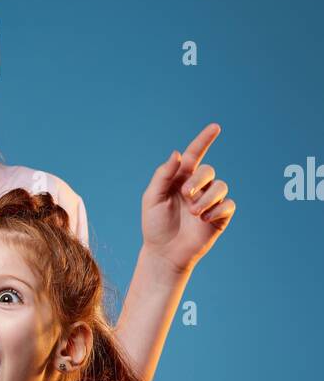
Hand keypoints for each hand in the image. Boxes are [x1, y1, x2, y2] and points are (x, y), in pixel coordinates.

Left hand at [141, 124, 235, 275]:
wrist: (164, 253)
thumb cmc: (155, 226)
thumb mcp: (152, 198)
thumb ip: (163, 175)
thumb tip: (177, 153)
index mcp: (180, 179)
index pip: (194, 155)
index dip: (204, 140)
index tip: (215, 127)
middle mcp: (197, 187)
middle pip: (208, 170)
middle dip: (198, 180)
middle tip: (186, 195)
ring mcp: (210, 201)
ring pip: (221, 186)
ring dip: (207, 198)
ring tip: (194, 213)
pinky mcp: (220, 217)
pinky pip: (229, 204)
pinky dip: (217, 209)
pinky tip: (204, 220)